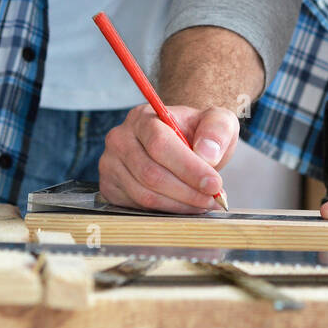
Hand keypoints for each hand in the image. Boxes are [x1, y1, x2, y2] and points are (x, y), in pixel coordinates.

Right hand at [98, 103, 238, 212]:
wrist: (181, 142)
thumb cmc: (196, 132)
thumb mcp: (217, 121)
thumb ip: (217, 130)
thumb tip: (207, 154)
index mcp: (143, 117)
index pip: (160, 144)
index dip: (188, 168)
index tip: (214, 184)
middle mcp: (120, 139)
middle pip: (151, 173)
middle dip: (187, 192)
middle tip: (214, 199)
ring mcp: (111, 164)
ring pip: (145, 195)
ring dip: (180, 205)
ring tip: (204, 203)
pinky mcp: (110, 187)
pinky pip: (138, 207)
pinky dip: (166, 211)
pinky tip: (185, 205)